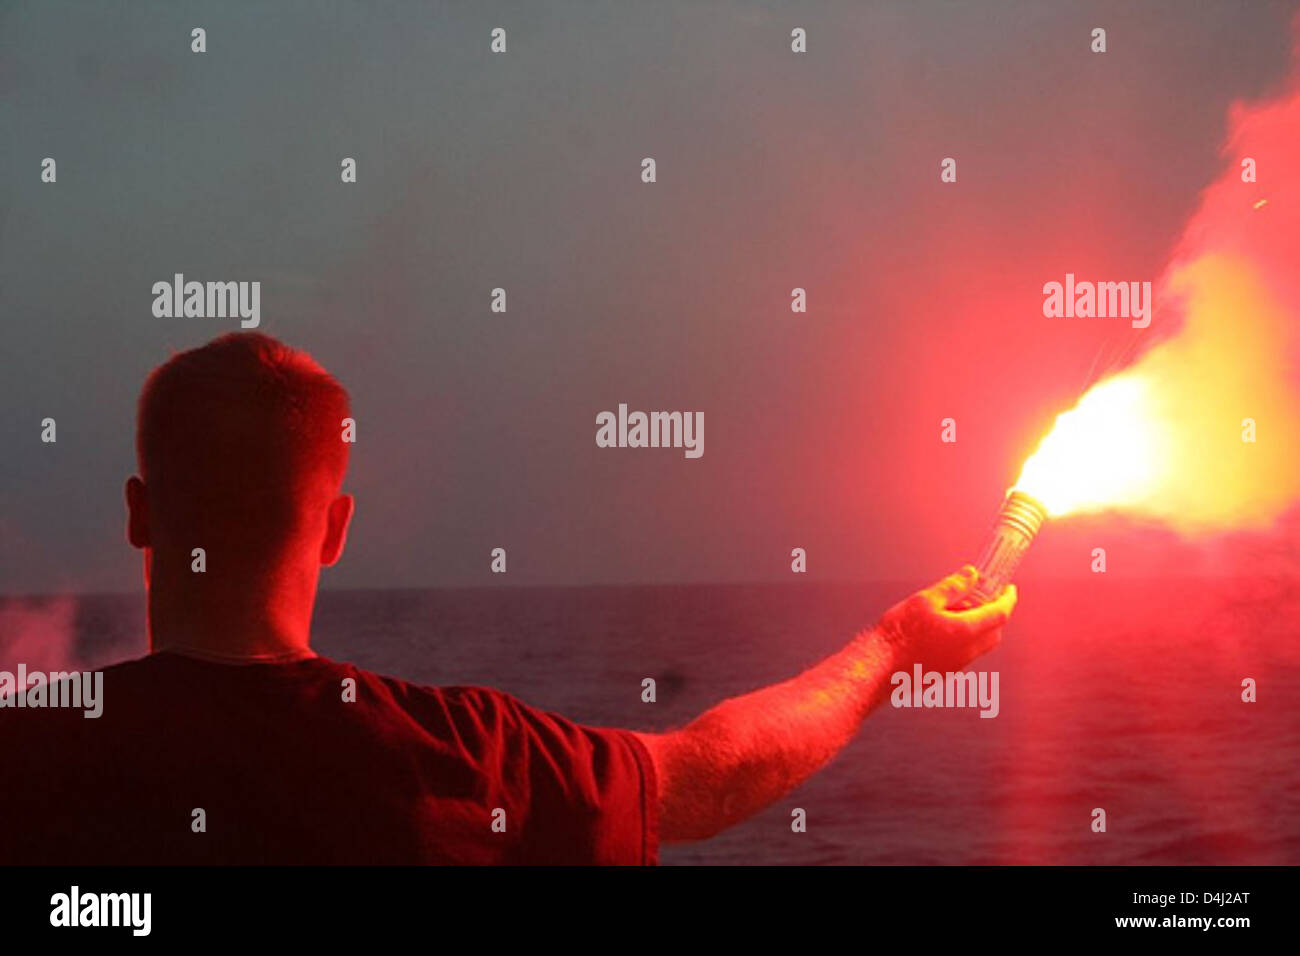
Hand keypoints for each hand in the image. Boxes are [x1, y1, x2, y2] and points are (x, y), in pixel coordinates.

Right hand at [873, 566, 1015, 672]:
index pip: (1000, 614)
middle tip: (984, 597)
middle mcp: (966, 652)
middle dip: (995, 614)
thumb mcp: (925, 600)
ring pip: (980, 645)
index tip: (1009, 589)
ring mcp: (956, 666)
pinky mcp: (944, 673)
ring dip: (979, 627)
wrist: (878, 667)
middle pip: (994, 632)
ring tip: (956, 611)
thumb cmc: (898, 633)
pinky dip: (964, 639)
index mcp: (966, 631)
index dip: (1008, 599)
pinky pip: (964, 654)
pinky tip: (941, 630)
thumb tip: (972, 575)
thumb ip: (952, 587)